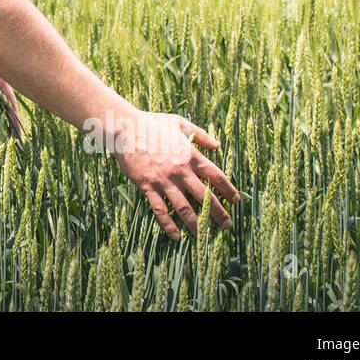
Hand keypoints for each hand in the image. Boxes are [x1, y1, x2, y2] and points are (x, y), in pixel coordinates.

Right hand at [106, 110, 238, 240]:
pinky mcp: (147, 187)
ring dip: (196, 224)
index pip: (215, 176)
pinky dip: (168, 225)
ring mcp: (163, 181)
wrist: (124, 128)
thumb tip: (218, 145)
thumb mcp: (179, 123)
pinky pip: (160, 210)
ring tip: (204, 236)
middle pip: (204, 196)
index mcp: (190, 155)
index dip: (228, 190)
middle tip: (227, 225)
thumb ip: (200, 134)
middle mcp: (180, 171)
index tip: (235, 201)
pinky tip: (176, 236)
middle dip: (218, 213)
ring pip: (184, 208)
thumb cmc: (152, 123)